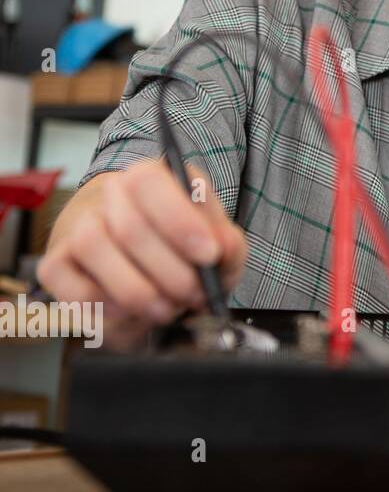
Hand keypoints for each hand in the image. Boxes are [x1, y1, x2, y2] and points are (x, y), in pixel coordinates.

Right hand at [37, 158, 246, 348]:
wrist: (138, 260)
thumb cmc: (181, 246)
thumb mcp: (217, 242)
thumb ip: (228, 245)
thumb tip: (222, 250)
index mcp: (151, 178)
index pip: (150, 181)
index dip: (180, 220)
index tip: (209, 255)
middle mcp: (109, 196)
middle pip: (130, 227)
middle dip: (172, 273)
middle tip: (195, 294)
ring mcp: (77, 228)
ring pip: (96, 251)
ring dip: (140, 291)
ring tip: (167, 308)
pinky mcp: (56, 266)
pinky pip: (77, 290)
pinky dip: (112, 310)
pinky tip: (135, 313)